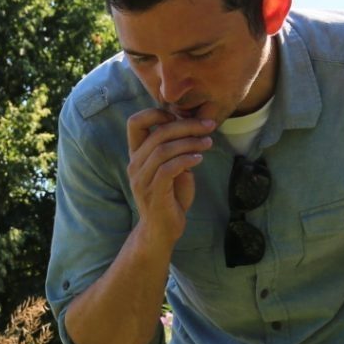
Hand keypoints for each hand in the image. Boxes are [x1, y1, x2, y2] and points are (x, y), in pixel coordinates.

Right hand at [125, 108, 212, 247]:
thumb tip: (196, 128)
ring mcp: (141, 179)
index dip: (157, 113)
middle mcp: (135, 165)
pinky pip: (168, 168)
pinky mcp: (153, 192)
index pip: (136, 122)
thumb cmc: (170, 197)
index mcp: (137, 155)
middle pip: (158, 133)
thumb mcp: (174, 168)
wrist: (161, 230)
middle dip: (187, 125)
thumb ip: (178, 150)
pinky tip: (200, 159)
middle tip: (209, 126)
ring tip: (208, 143)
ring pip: (163, 149)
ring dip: (190, 142)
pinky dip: (187, 160)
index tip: (182, 117)